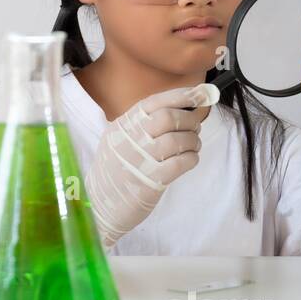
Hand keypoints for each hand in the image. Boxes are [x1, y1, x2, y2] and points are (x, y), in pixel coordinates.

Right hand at [85, 83, 219, 248]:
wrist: (99, 205)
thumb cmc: (114, 171)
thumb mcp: (118, 141)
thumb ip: (141, 125)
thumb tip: (180, 108)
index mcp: (122, 126)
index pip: (154, 102)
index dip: (181, 95)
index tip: (201, 94)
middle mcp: (129, 140)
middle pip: (168, 118)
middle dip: (189, 120)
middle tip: (194, 128)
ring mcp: (139, 161)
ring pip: (177, 140)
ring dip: (193, 141)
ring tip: (192, 146)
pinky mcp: (151, 182)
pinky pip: (181, 163)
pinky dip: (191, 158)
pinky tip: (189, 160)